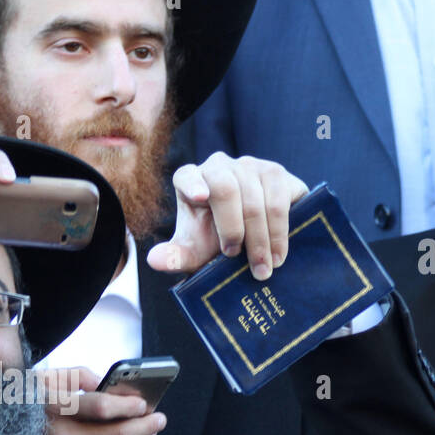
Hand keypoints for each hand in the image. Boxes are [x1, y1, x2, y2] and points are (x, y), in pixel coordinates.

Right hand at [39, 367, 165, 434]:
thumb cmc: (26, 396)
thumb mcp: (48, 376)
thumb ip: (81, 376)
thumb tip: (109, 386)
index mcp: (51, 403)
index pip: (99, 406)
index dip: (126, 405)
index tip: (144, 402)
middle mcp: (53, 434)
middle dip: (141, 427)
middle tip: (160, 419)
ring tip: (151, 431)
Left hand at [146, 153, 308, 278]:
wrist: (252, 238)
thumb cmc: (214, 241)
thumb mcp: (194, 253)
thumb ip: (174, 256)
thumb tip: (154, 261)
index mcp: (190, 179)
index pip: (187, 176)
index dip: (193, 185)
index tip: (200, 198)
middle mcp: (218, 166)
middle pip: (226, 190)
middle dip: (233, 229)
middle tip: (236, 258)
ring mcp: (249, 166)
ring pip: (256, 200)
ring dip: (260, 239)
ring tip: (262, 268)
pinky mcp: (276, 172)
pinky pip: (280, 199)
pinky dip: (279, 231)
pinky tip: (278, 254)